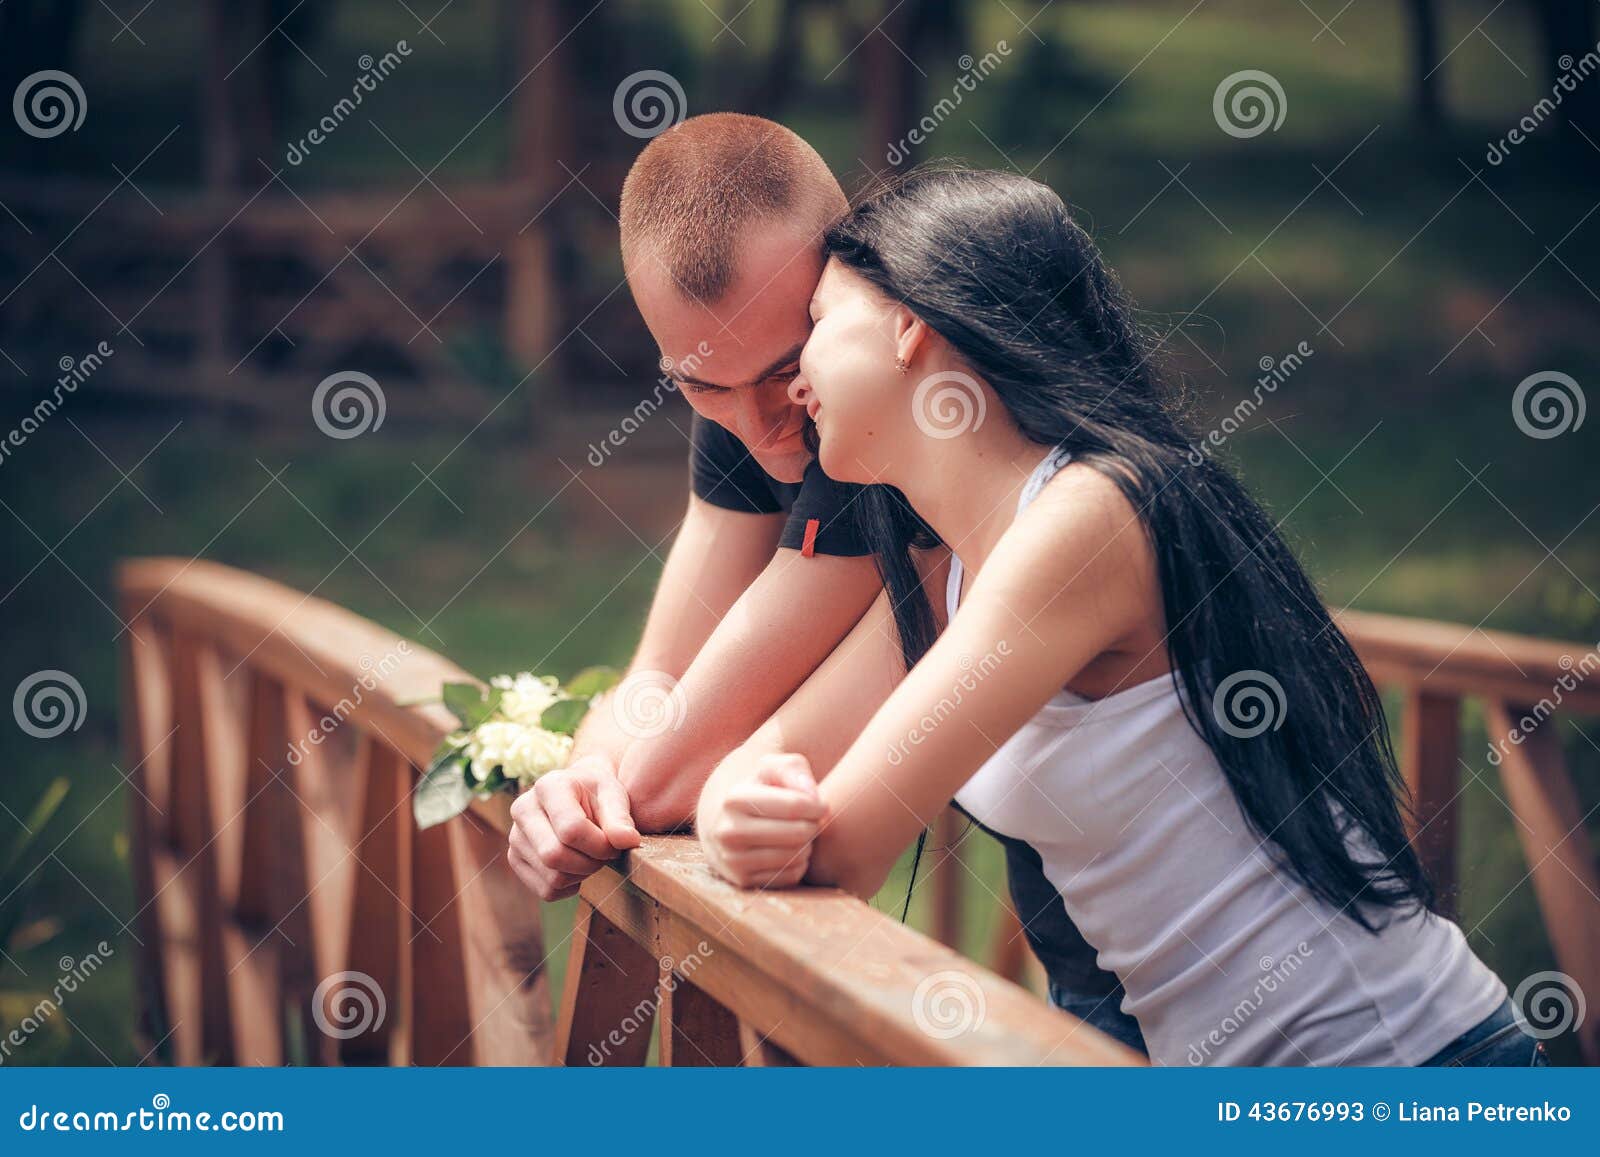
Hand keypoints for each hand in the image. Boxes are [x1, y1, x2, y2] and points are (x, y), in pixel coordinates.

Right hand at [507, 754, 640, 900]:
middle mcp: (523, 810)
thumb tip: (628, 841)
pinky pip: (546, 891)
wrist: (578, 796)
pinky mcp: (516, 860)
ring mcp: (515, 837)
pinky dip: (569, 887)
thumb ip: (621, 818)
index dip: (600, 845)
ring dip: (581, 875)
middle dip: (589, 863)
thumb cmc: (597, 795)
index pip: (571, 830)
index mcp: (548, 787)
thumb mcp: (613, 795)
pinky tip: (578, 867)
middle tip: (605, 855)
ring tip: (592, 857)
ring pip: (551, 878)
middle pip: (554, 856)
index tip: (616, 844)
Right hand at [700, 753, 827, 889]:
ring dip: (808, 845)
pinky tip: (791, 850)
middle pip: (798, 834)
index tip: (822, 806)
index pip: (794, 806)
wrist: (726, 824)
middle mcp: (728, 832)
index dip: (817, 806)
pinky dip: (799, 864)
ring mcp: (733, 860)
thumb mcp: (773, 768)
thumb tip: (812, 796)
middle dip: (813, 826)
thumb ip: (793, 769)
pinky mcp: (743, 881)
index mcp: (735, 799)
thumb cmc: (760, 791)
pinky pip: (791, 876)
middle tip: (813, 821)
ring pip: (796, 856)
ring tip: (801, 834)